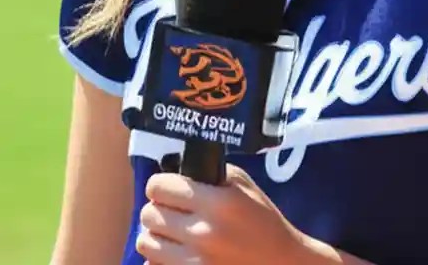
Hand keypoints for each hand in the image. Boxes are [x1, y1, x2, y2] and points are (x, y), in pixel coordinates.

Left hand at [137, 164, 316, 264]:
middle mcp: (203, 234)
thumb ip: (209, 176)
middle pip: (149, 215)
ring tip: (173, 233)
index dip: (161, 184)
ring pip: (145, 243)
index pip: (159, 187)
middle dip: (159, 209)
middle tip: (173, 211)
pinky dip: (161, 259)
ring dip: (157, 235)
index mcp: (218, 204)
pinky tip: (179, 254)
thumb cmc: (263, 222)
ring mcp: (195, 263)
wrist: (281, 263)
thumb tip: (173, 172)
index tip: (167, 188)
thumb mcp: (244, 187)